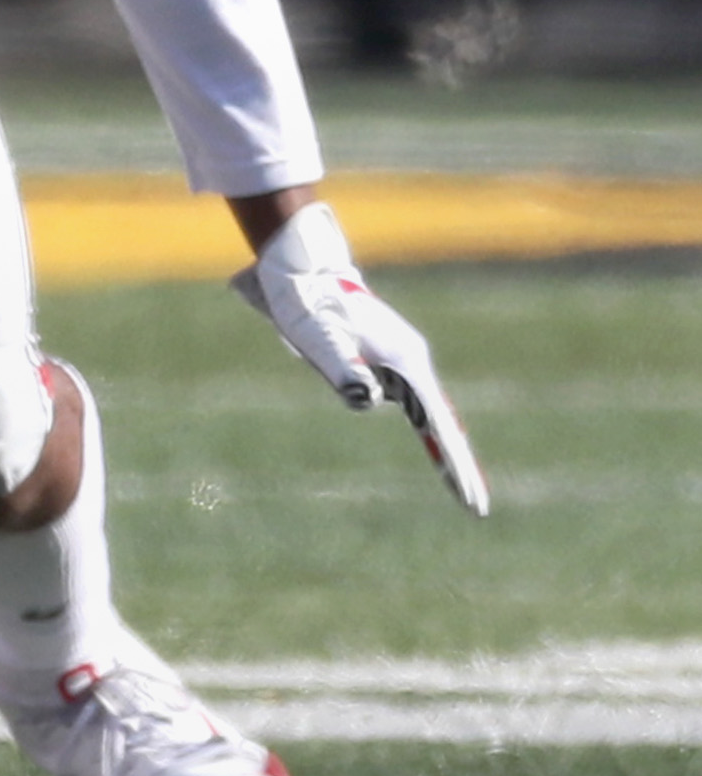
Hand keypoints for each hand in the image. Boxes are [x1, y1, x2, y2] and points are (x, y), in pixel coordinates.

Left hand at [229, 200, 490, 516]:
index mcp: (402, 361)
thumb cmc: (307, 302)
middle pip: (439, 423)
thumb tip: (367, 400)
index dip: (454, 462)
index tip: (473, 498)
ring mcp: (397, 361)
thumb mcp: (318, 336)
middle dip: (458, 465)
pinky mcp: (381, 360)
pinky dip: (424, 429)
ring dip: (442, 448)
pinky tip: (433, 447)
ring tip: (460, 486)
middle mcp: (409, 363)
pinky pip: (408, 403)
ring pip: (425, 414)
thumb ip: (341, 366)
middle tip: (476, 507)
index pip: (436, 423)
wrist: (299, 268)